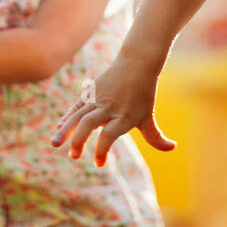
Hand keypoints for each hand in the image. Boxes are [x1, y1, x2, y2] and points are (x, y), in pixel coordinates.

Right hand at [49, 52, 174, 165]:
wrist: (137, 63)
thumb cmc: (143, 93)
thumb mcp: (148, 116)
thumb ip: (156, 137)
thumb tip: (172, 147)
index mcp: (125, 116)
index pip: (110, 134)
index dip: (103, 149)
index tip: (99, 163)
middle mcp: (110, 107)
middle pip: (90, 124)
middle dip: (79, 141)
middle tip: (73, 157)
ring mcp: (98, 99)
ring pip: (78, 115)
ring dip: (65, 130)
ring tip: (54, 145)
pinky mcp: (90, 93)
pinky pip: (76, 107)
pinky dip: (67, 118)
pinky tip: (59, 130)